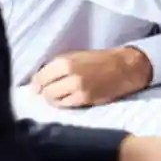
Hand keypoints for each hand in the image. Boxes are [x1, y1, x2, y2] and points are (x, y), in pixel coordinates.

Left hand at [31, 47, 151, 106]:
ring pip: (53, 99)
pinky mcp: (86, 99)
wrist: (124, 67)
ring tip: (60, 95)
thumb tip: (39, 80)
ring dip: (54, 99)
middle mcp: (70, 74)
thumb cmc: (99, 60)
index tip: (37, 87)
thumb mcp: (76, 56)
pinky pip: (66, 105)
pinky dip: (64, 103)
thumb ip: (57, 66)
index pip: (39, 78)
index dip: (36, 84)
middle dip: (44, 92)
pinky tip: (69, 99)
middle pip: (44, 90)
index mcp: (65, 61)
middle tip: (48, 91)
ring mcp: (78, 88)